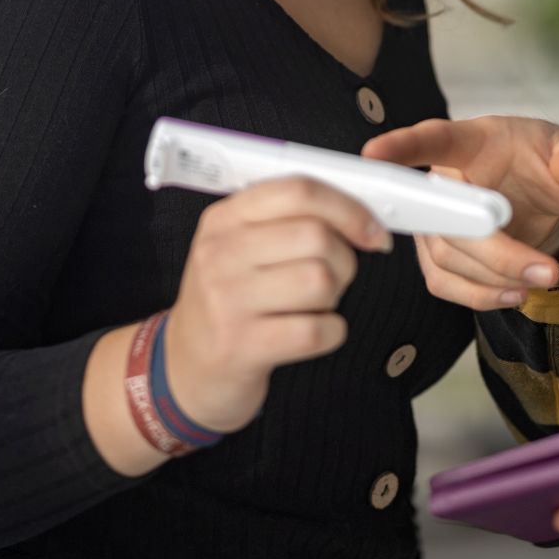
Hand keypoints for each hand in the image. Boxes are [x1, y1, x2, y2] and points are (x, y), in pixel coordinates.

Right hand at [161, 175, 390, 433]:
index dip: (348, 208)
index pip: (298, 191)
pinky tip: (315, 332)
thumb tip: (364, 215)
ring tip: (316, 305)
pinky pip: (316, 330)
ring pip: (321, 280)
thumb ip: (288, 222)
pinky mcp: (242, 346)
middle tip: (336, 278)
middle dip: (345, 259)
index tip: (371, 231)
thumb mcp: (240, 248)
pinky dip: (332, 332)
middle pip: (316, 235)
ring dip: (335, 297)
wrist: (187, 367)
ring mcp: (228, 300)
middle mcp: (221, 253)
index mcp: (224, 219)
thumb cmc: (231, 300)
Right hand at [362, 115, 558, 309]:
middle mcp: (444, 179)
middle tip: (546, 271)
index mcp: (474, 142)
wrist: (546, 200)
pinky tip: (514, 293)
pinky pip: (444, 282)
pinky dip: (480, 296)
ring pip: (446, 256)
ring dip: (496, 278)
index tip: (372, 153)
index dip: (403, 147)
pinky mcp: (438, 254)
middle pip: (447, 218)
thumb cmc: (553, 168)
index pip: (435, 139)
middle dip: (497, 253)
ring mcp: (436, 219)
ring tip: (542, 279)